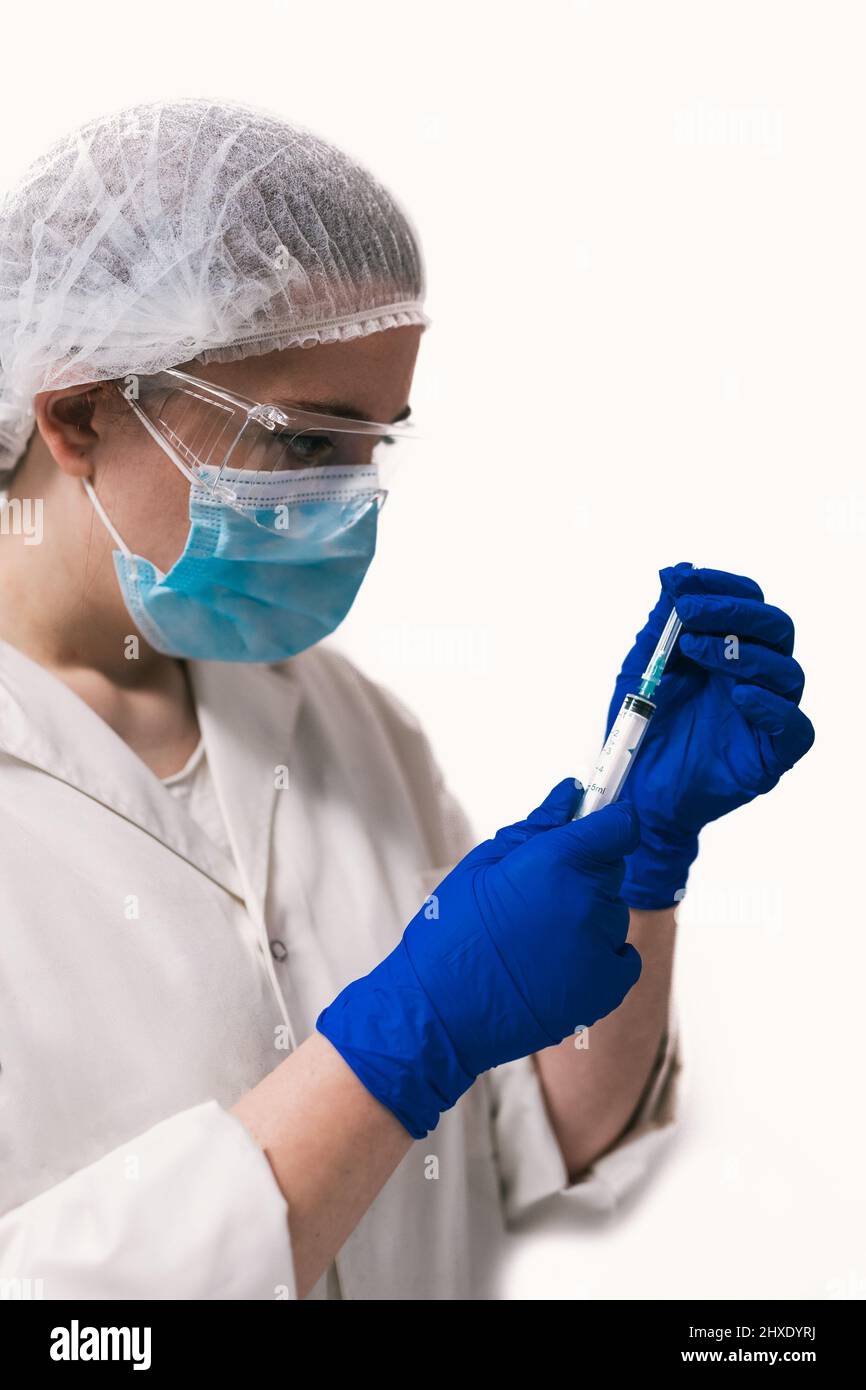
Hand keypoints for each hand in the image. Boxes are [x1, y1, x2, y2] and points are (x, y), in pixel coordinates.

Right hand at [317, 779, 641, 1137]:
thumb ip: (535, 828)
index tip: (598, 826)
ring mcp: (600, 947)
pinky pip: (622, 958)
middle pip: (609, 870)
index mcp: (558, 862)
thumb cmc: (450, 933)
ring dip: (587, 917)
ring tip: (536, 940)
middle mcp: (587, 901)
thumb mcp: (481, 865)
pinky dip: (602, 957)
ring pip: (612, 913)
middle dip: (584, 872)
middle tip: (536, 896)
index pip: (620, 825)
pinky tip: (560, 963)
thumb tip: (570, 793)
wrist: (438, 1012)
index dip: (609, 822)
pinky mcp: (605, 989)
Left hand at [609, 562, 815, 909]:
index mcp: (730, 650)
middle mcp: (756, 678)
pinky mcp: (771, 756)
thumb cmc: (643, 728)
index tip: (687, 582)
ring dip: (744, 653)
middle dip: (733, 612)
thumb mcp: (643, 667)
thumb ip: (661, 622)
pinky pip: (795, 728)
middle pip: (776, 629)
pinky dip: (772, 707)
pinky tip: (738, 696)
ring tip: (699, 651)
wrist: (635, 792)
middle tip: (692, 614)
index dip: (724, 587)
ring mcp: (766, 716)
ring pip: (788, 673)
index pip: (749, 604)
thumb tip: (676, 570)